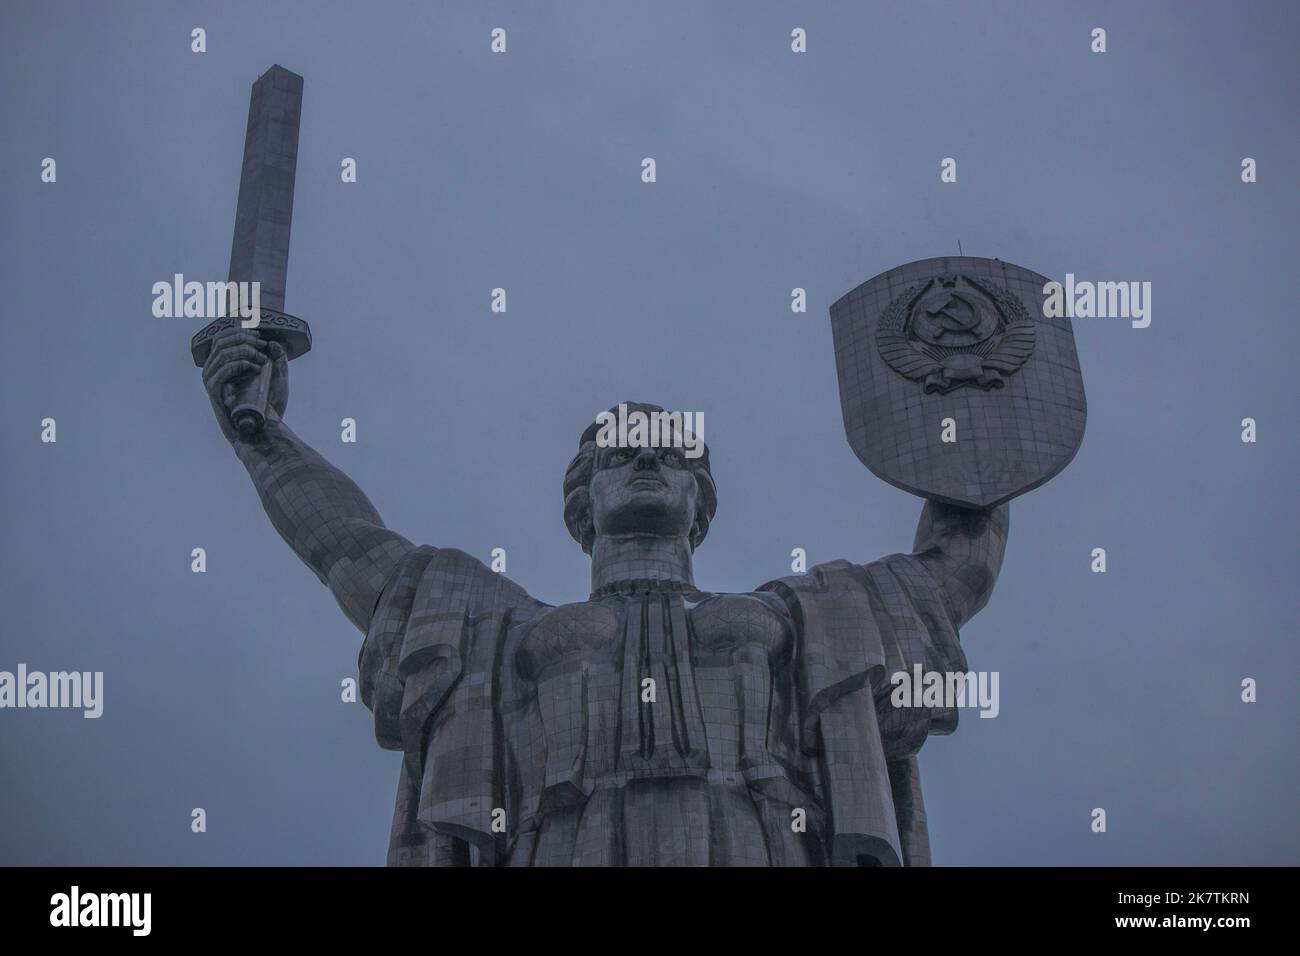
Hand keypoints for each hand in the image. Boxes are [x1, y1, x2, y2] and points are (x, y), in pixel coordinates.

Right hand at [201, 328, 287, 442]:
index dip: (240, 331)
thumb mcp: (276, 378)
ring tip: (262, 359)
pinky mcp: (214, 392)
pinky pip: (222, 370)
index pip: (222, 339)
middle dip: (244, 338)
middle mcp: (213, 371)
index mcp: (223, 366)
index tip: (260, 335)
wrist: (265, 430)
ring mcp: (212, 382)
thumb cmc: (269, 407)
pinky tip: (255, 368)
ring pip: (222, 353)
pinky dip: (240, 364)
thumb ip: (276, 359)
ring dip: (244, 350)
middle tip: (263, 345)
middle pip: (221, 342)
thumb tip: (273, 343)